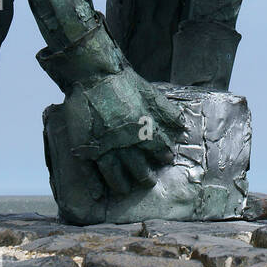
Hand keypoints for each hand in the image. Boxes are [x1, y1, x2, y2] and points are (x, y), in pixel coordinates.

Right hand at [64, 71, 183, 194]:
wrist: (92, 74)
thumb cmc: (122, 82)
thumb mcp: (150, 93)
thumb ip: (167, 112)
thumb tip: (183, 128)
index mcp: (142, 130)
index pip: (158, 149)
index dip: (163, 156)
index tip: (166, 160)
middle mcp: (124, 142)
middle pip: (138, 167)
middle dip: (145, 177)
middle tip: (148, 181)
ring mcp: (102, 146)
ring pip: (114, 174)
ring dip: (122, 185)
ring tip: (125, 189)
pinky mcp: (84, 147)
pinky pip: (88, 171)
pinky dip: (93, 183)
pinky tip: (98, 193)